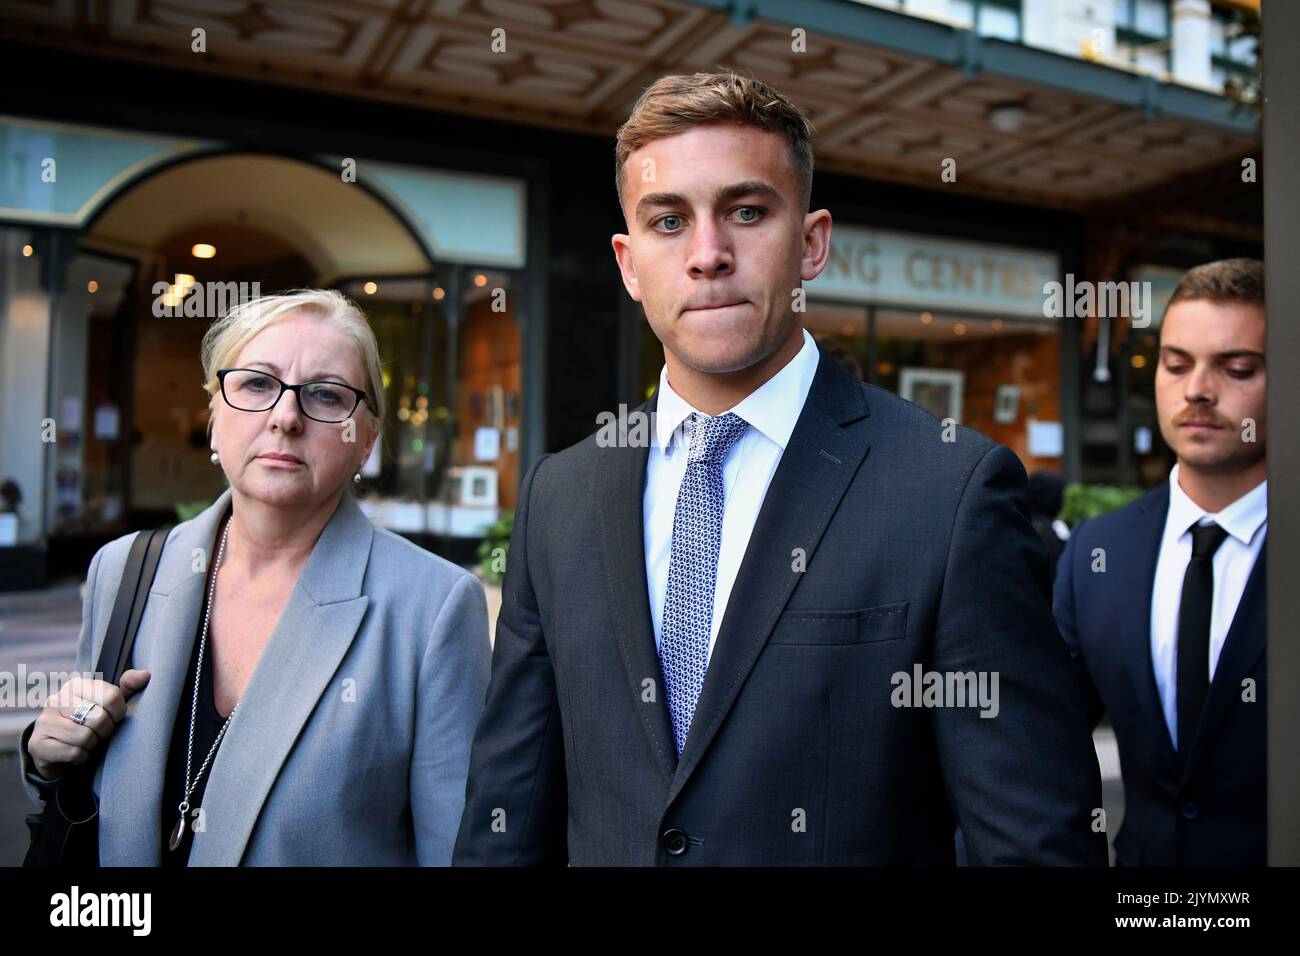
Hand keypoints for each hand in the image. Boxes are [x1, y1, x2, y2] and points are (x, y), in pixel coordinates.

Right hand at [27, 669, 150, 781]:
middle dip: (105, 731)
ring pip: (85, 737)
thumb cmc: (88, 722)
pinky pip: (72, 753)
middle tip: (100, 733)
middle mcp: (56, 699)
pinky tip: (76, 752)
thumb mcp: (108, 703)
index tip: (114, 718)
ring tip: (87, 742)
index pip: (111, 697)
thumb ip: (127, 688)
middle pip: (99, 718)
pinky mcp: (38, 743)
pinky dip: (81, 756)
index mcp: (75, 685)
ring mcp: (43, 721)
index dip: (119, 713)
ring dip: (92, 744)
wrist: (57, 748)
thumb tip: (146, 674)